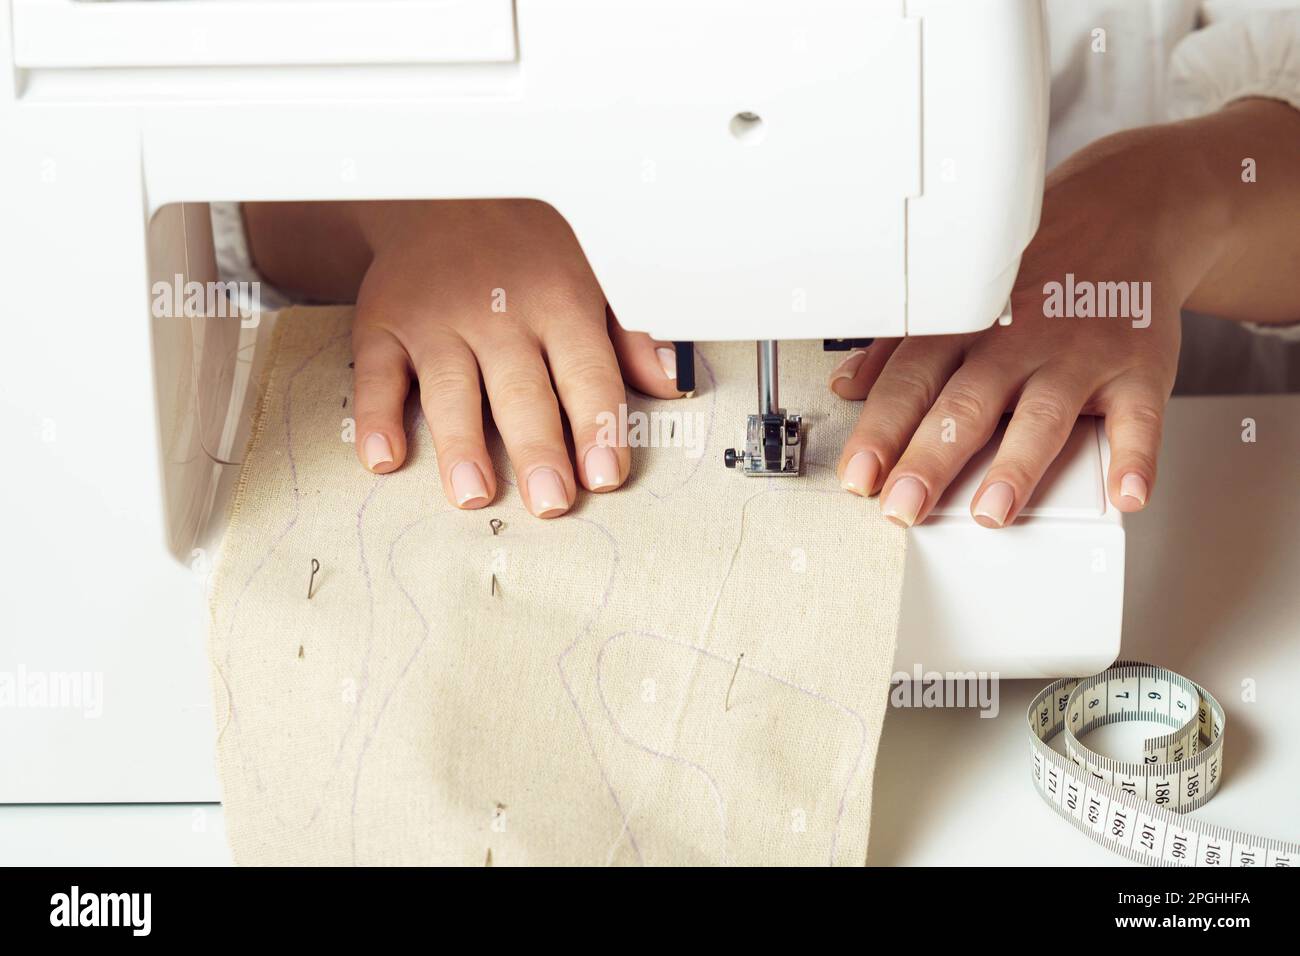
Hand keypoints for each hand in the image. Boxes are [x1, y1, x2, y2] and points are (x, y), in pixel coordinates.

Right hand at [349, 200, 681, 516]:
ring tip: (473, 494)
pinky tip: (385, 458)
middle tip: (550, 502)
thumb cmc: (528, 248)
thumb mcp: (590, 276)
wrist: (443, 190)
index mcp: (559, 303)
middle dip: (537, 449)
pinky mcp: (385, 324)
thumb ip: (628, 336)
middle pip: (521, 391)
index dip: (597, 427)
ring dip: (461, 445)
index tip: (605, 476)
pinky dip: (377, 417)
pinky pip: (378, 373)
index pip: (586, 374)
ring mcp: (437, 320)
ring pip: (451, 389)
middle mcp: (498, 313)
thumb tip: (670, 384)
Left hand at [830, 123, 1222, 527]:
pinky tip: (1125, 494)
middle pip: (966, 402)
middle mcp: (1017, 340)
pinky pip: (1138, 416)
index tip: (858, 476)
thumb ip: (900, 347)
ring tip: (990, 512)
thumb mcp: (959, 296)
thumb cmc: (1033, 271)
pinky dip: (1135, 456)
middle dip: (930, 457)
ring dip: (1016, 465)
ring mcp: (1080, 355)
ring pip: (1042, 413)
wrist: (1128, 214)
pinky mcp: (1138, 368)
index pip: (911, 382)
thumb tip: (847, 386)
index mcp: (965, 327)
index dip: (881, 431)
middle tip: (903, 507)